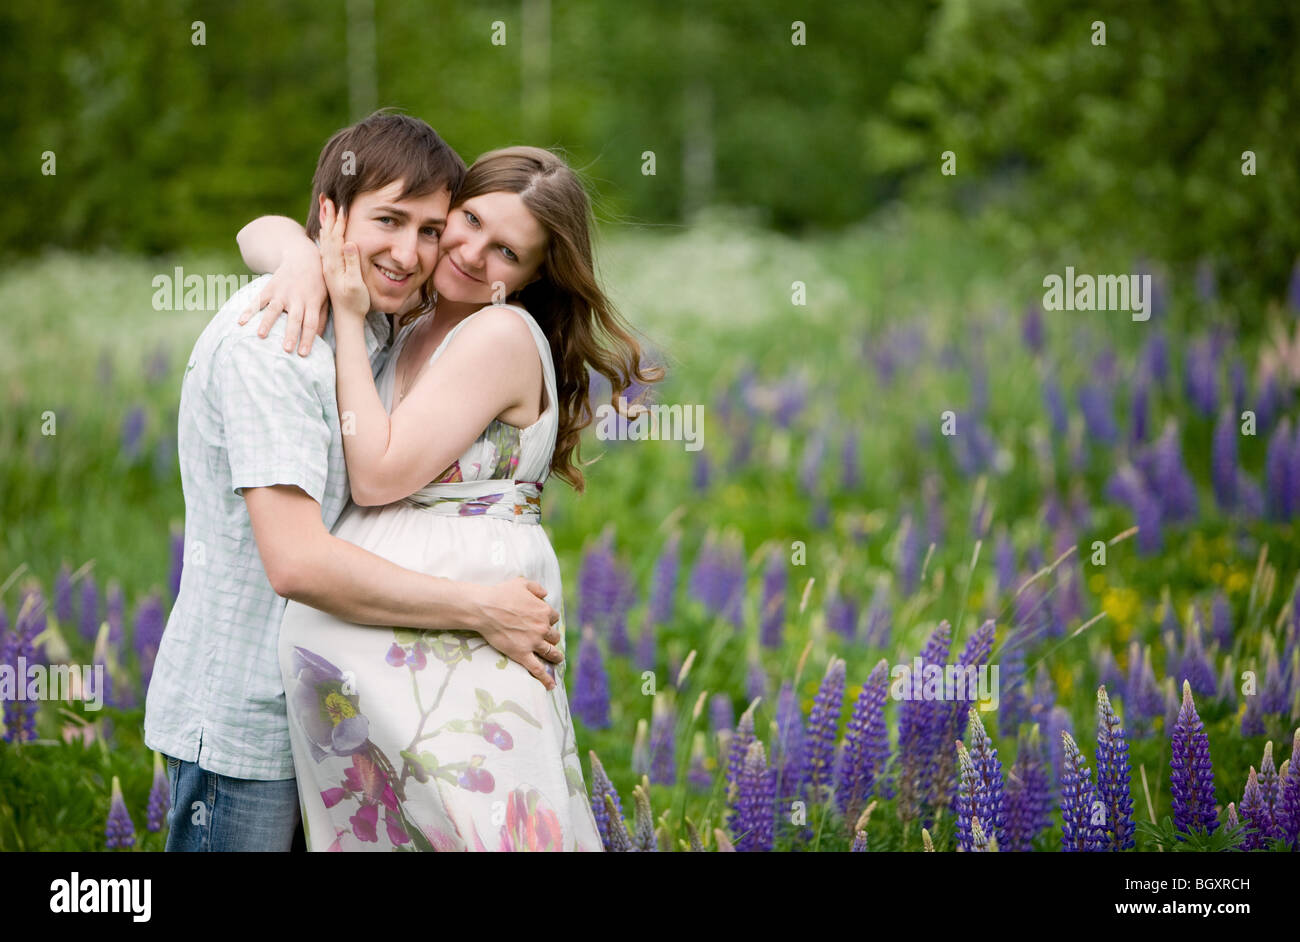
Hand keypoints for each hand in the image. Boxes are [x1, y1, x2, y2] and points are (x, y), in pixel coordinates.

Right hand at [238, 243, 329, 355]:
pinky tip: (240, 321)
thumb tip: (317, 341)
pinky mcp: (270, 287)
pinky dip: (249, 310)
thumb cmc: (316, 284)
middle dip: (290, 334)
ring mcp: (282, 292)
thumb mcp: (324, 299)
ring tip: (260, 336)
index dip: (307, 338)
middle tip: (285, 349)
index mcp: (312, 302)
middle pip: (294, 318)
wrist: (303, 258)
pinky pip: (258, 300)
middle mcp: (297, 298)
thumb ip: (320, 319)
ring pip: (274, 309)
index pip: (311, 323)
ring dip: (267, 323)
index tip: (303, 353)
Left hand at [318, 197, 370, 324]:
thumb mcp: (356, 284)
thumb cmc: (355, 303)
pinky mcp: (330, 270)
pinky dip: (326, 235)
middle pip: (327, 234)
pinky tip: (325, 231)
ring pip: (325, 239)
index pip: (336, 236)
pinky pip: (326, 247)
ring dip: (326, 222)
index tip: (340, 204)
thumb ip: (352, 263)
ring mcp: (328, 266)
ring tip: (324, 208)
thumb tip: (349, 243)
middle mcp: (328, 263)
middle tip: (326, 198)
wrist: (347, 319)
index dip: (339, 220)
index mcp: (335, 264)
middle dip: (328, 215)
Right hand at [473, 578, 563, 690]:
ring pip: (550, 652)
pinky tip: (551, 686)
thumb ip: (536, 588)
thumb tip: (545, 594)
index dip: (548, 619)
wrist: (485, 609)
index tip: (544, 621)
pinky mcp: (522, 654)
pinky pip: (538, 669)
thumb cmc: (501, 594)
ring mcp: (533, 642)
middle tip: (550, 641)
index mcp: (544, 611)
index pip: (553, 617)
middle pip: (554, 636)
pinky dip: (546, 679)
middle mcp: (542, 627)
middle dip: (552, 637)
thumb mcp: (522, 583)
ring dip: (556, 656)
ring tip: (558, 659)